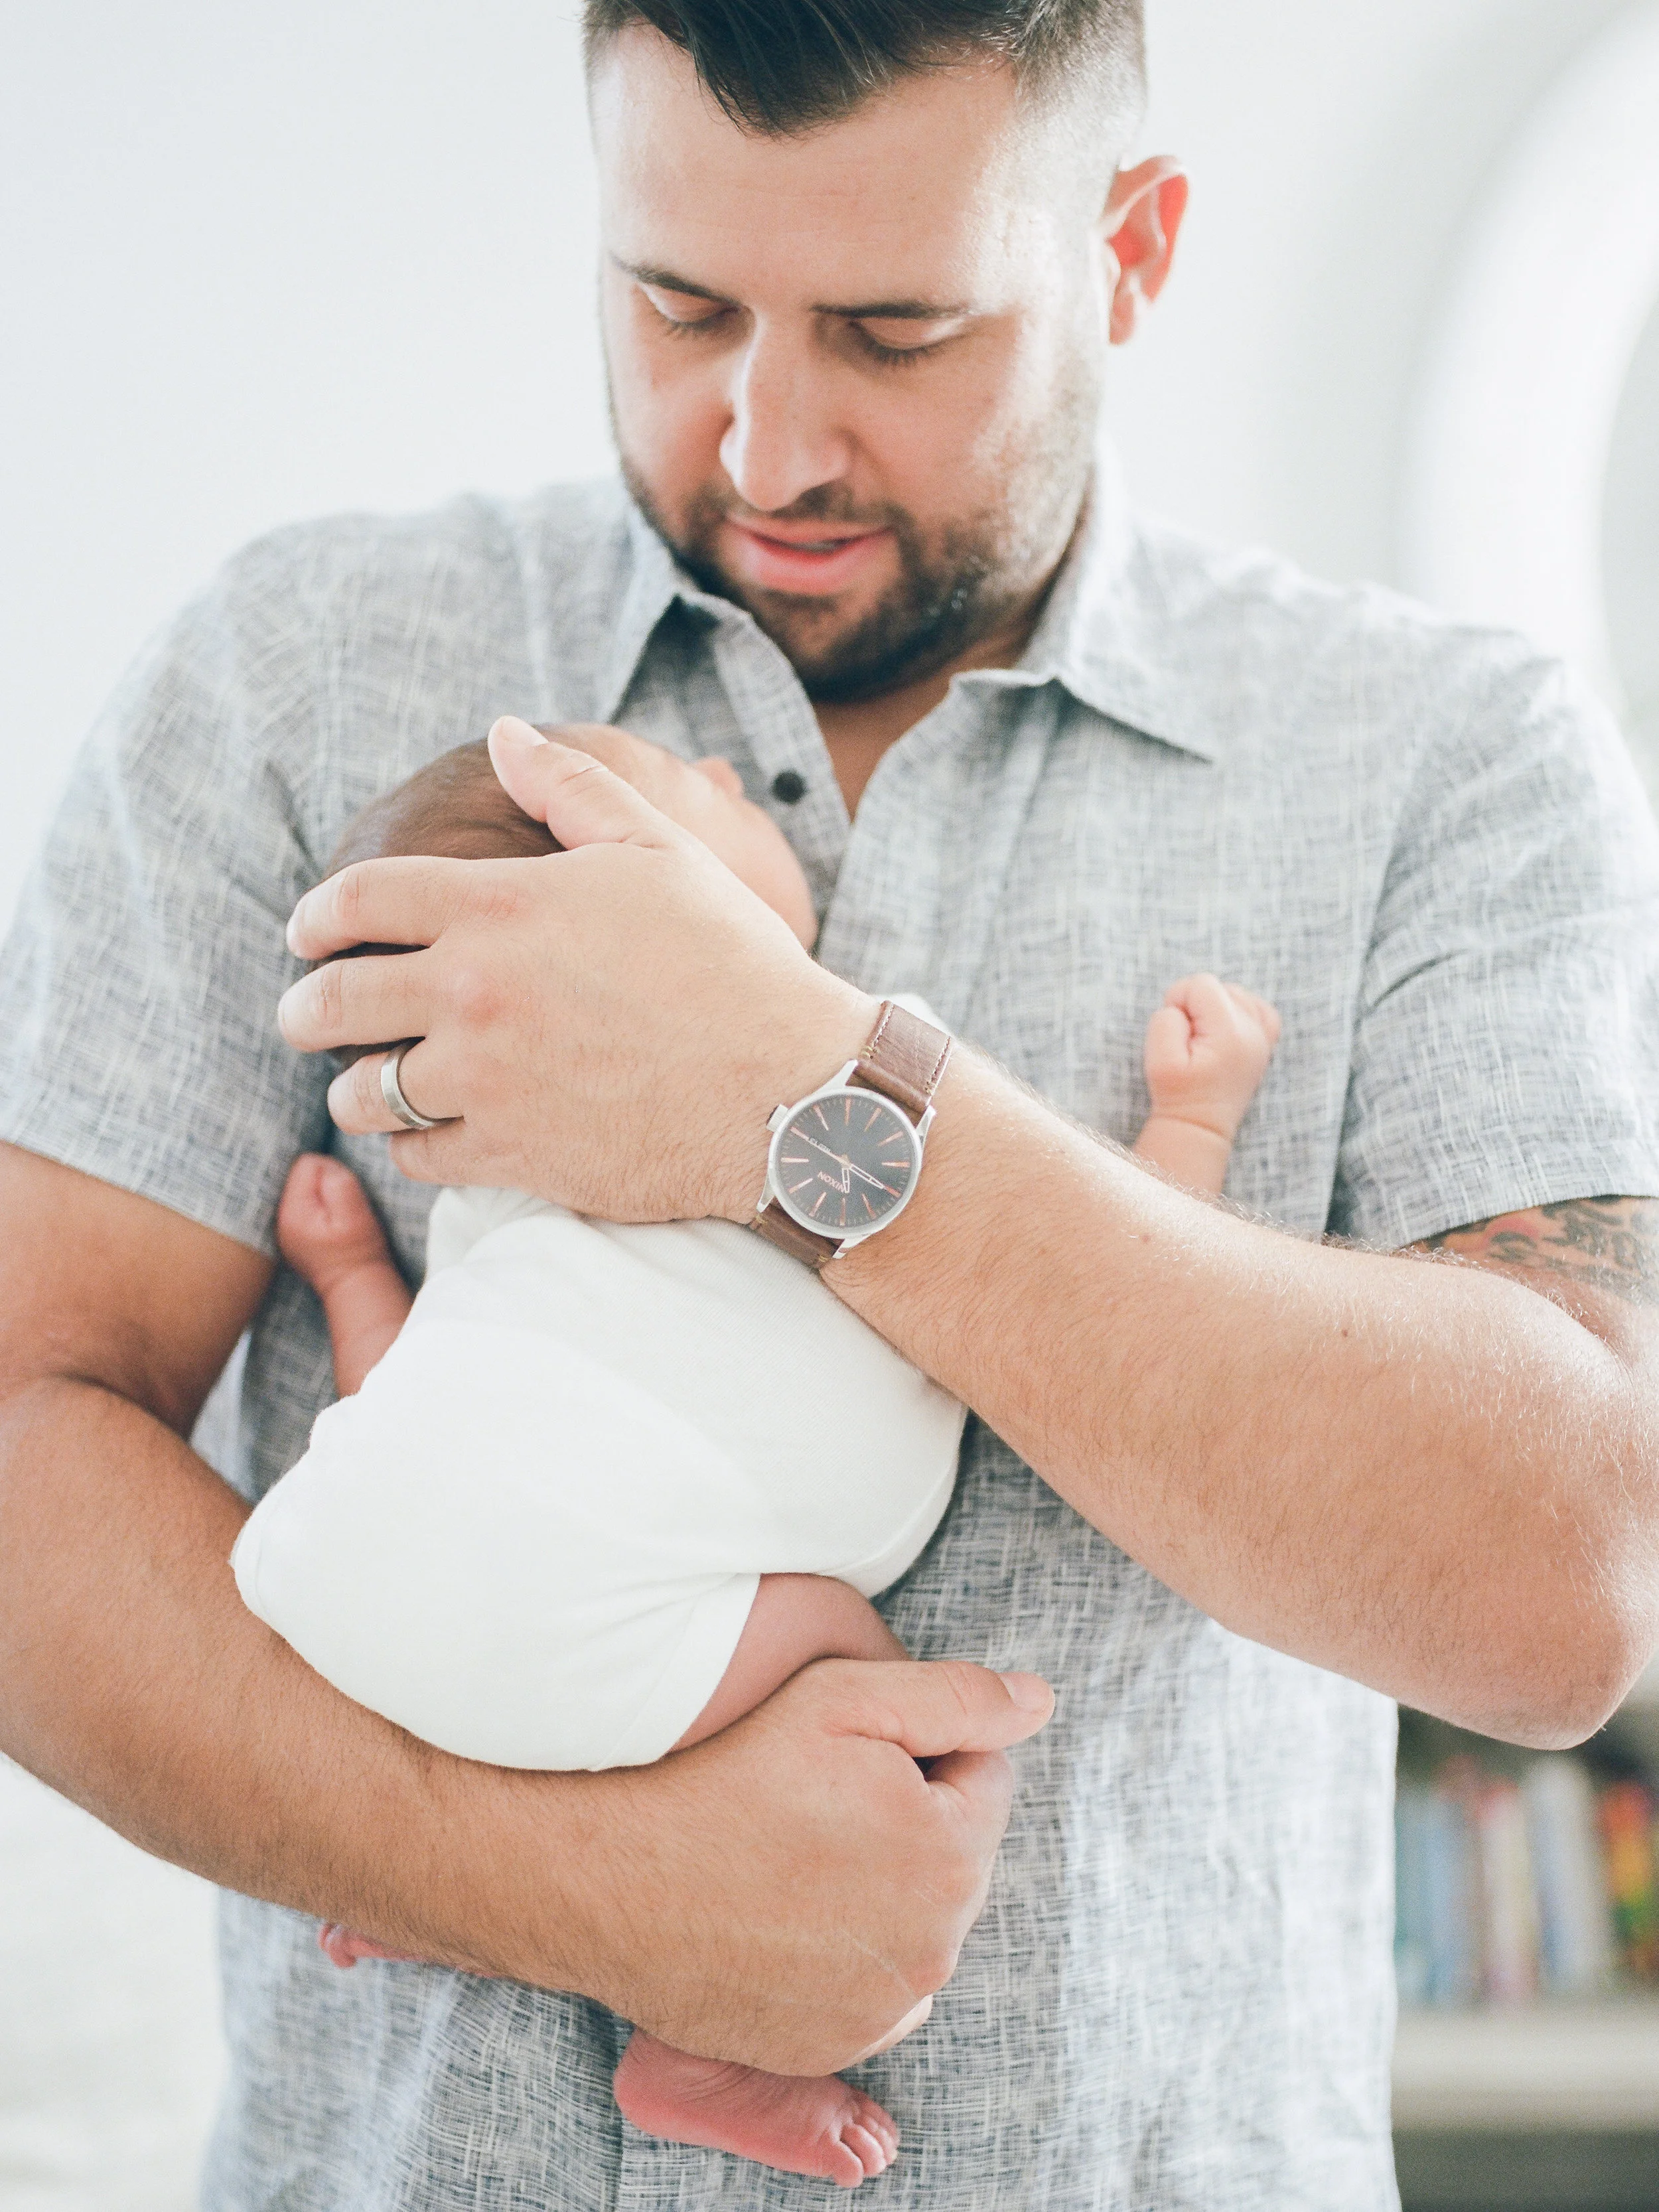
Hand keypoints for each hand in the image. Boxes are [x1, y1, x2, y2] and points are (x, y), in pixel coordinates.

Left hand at [277, 721, 875, 1220]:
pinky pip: (419, 1156)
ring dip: (357, 1087)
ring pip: (364, 1092)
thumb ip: (571, 789)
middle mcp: (475, 991)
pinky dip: (416, 1145)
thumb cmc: (731, 962)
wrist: (789, 1091)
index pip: (357, 899)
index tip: (306, 933)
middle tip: (306, 1017)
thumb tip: (505, 733)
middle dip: (305, 1010)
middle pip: (334, 1001)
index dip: (314, 916)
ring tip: (370, 1084)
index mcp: (501, 906)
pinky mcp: (511, 1153)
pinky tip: (437, 1131)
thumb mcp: (658, 851)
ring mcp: (487, 1078)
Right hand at [485, 1657, 1052, 2072]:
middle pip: (956, 1852)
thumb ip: (956, 1696)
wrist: (619, 1880)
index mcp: (950, 1854)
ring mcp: (884, 2006)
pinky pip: (876, 1981)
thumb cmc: (729, 1773)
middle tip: (820, 1797)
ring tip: (799, 1851)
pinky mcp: (834, 2043)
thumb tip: (1040, 1701)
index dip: (923, 1748)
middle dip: (912, 1817)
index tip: (853, 1752)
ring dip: (884, 1883)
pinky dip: (850, 1948)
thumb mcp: (841, 1698)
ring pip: (919, 1918)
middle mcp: (935, 1946)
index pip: (984, 1776)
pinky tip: (788, 1911)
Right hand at [1142, 974, 1280, 1140]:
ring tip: (1203, 1037)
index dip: (1178, 999)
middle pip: (1220, 986)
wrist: (1200, 1126)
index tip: (1175, 1029)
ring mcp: (1262, 1039)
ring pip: (1237, 995)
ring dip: (1214, 1007)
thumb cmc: (1177, 1094)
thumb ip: (1166, 1020)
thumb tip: (1182, 1007)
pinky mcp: (1263, 1046)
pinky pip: (1261, 1010)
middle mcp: (1253, 1031)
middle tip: (1188, 1039)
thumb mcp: (1159, 1059)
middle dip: (1196, 1003)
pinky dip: (1242, 1010)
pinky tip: (1226, 1026)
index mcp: (1230, 1032)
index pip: (1201, 983)